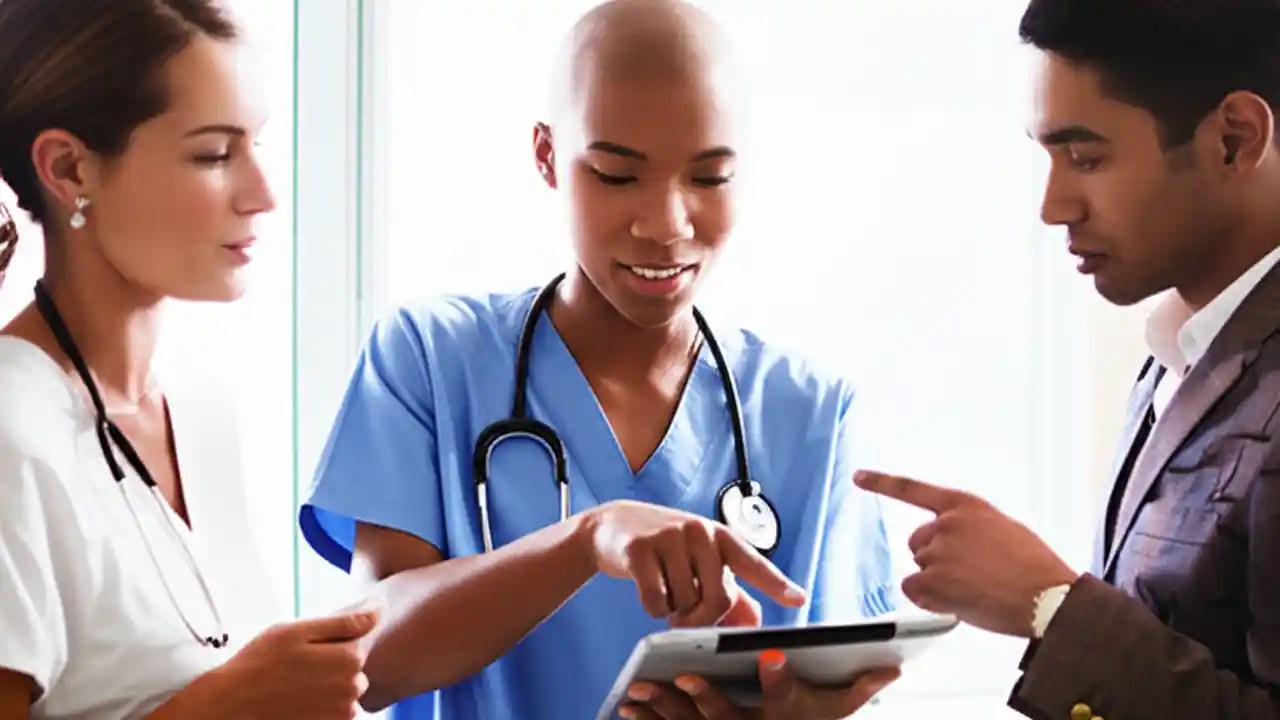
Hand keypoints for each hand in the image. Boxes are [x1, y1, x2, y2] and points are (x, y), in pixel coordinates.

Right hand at [207, 604, 380, 718]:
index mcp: (349, 659)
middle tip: (300, 664)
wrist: (230, 705)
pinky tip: (299, 701)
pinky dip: (323, 705)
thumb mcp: (298, 632)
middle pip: (355, 667)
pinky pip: (337, 711)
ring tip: (297, 683)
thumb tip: (378, 609)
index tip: (311, 645)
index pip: (360, 641)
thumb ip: (344, 622)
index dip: (334, 641)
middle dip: (334, 663)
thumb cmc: (260, 664)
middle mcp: (353, 689)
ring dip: (330, 686)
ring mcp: (342, 713)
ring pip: (347, 690)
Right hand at [584, 501, 805, 625]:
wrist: (611, 526)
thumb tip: (756, 621)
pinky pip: (655, 602)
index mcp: (719, 535)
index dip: (775, 583)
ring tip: (665, 589)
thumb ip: (729, 591)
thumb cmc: (664, 547)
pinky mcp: (640, 550)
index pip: (752, 562)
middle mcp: (699, 532)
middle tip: (685, 614)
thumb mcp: (699, 562)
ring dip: (672, 611)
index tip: (799, 598)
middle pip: (718, 599)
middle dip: (702, 618)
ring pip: (684, 604)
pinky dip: (652, 607)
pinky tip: (646, 588)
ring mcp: (668, 538)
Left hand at [620, 651, 899, 718]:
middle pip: (726, 718)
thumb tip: (894, 664)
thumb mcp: (835, 713)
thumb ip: (860, 688)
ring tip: (638, 691)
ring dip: (661, 710)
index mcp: (785, 718)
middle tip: (684, 675)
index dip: (779, 679)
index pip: (786, 699)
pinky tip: (627, 703)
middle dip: (705, 697)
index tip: (771, 655)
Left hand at [854, 470, 1078, 636]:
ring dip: (938, 580)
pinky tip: (956, 599)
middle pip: (917, 541)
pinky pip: (913, 589)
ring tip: (974, 587)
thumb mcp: (1003, 528)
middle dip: (934, 556)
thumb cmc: (1033, 566)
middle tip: (967, 572)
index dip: (882, 482)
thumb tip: (956, 544)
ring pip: (920, 567)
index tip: (858, 477)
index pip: (914, 490)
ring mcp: (937, 552)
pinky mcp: (932, 581)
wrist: (1045, 596)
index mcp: (965, 505)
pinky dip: (929, 598)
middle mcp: (946, 524)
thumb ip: (971, 528)